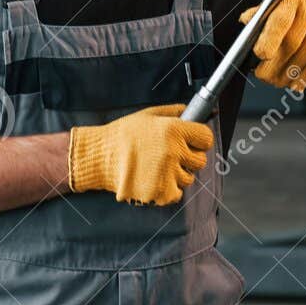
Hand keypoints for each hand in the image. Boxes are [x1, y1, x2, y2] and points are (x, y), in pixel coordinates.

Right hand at [68, 103, 214, 205]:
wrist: (99, 157)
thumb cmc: (122, 135)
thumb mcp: (148, 115)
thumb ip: (174, 112)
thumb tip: (196, 111)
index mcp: (173, 130)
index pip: (206, 138)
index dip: (200, 140)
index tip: (193, 142)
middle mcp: (174, 152)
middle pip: (200, 160)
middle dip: (189, 158)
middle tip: (172, 156)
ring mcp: (168, 174)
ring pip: (188, 178)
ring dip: (177, 174)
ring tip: (156, 167)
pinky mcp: (160, 193)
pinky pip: (177, 193)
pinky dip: (168, 189)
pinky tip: (154, 179)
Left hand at [239, 0, 305, 88]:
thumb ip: (264, 8)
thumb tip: (246, 21)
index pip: (281, 20)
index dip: (270, 39)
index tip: (260, 55)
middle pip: (293, 42)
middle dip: (275, 63)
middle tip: (262, 75)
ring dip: (289, 73)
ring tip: (276, 81)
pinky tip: (296, 84)